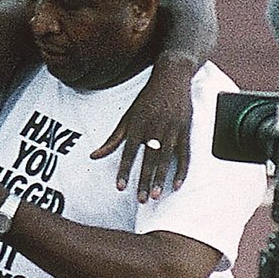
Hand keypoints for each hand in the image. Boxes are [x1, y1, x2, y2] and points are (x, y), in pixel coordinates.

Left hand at [91, 50, 192, 201]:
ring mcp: (171, 130)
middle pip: (148, 159)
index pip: (128, 152)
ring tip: (156, 195)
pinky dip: (182, 170)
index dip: (124, 170)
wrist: (171, 78)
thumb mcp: (127, 117)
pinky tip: (177, 184)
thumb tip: (93, 156)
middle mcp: (154, 129)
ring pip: (166, 159)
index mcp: (137, 125)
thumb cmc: (146, 100)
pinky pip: (184, 154)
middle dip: (144, 181)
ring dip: (161, 179)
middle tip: (142, 199)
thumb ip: (112, 140)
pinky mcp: (185, 131)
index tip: (120, 187)